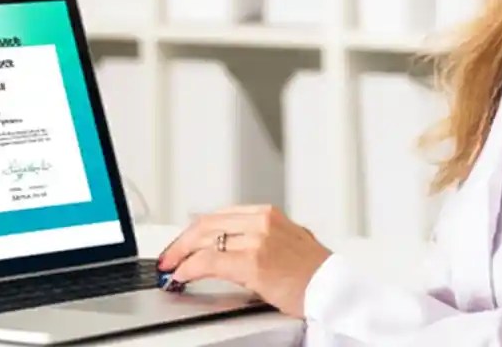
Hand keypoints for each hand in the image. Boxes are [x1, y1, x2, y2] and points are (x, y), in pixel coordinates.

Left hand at [157, 204, 332, 316]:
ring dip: (180, 256)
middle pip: (206, 224)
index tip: (182, 243)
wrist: (334, 288)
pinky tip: (182, 276)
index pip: (218, 215)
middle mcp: (262, 221)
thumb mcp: (287, 241)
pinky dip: (189, 269)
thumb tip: (231, 245)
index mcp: (268, 213)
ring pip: (203, 240)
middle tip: (167, 257)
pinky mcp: (253, 262)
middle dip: (180, 242)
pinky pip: (209, 262)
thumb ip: (260, 236)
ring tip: (170, 269)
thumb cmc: (314, 272)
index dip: (193, 230)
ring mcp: (257, 239)